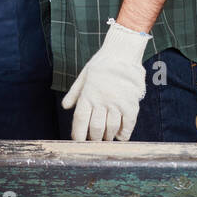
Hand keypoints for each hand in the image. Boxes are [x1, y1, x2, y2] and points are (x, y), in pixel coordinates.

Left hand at [62, 21, 147, 140]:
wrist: (123, 53)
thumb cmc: (102, 65)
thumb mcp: (84, 75)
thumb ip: (75, 92)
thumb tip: (65, 107)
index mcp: (88, 94)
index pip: (80, 120)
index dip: (78, 134)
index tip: (77, 142)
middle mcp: (101, 101)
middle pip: (95, 128)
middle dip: (93, 138)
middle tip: (93, 141)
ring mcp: (117, 104)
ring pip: (110, 129)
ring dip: (107, 137)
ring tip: (105, 138)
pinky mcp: (131, 105)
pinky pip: (127, 126)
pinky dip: (123, 135)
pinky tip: (119, 135)